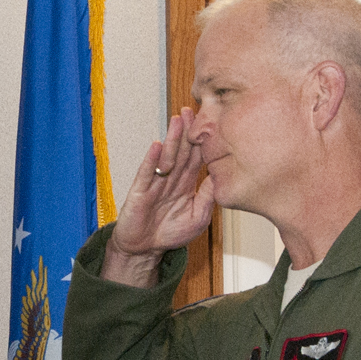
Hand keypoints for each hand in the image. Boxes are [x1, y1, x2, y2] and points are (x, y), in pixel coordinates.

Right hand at [100, 109, 214, 286]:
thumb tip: (220, 176)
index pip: (197, 158)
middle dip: (188, 131)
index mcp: (186, 183)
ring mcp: (155, 183)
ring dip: (172, 139)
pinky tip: (157, 146)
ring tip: (177, 120)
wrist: (144, 249)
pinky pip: (147, 173)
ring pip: (166, 157)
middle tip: (194, 110)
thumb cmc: (170, 234)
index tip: (211, 124)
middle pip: (182, 151)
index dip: (203, 141)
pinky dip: (152, 160)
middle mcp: (171, 179)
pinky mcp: (140, 191)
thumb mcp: (198, 217)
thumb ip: (208, 197)